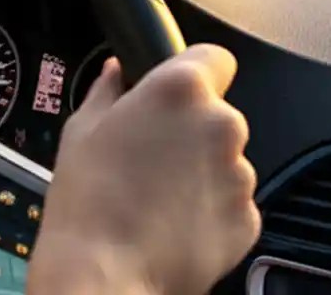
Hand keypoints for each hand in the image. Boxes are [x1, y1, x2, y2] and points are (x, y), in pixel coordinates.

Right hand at [27, 45, 259, 294]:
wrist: (106, 275)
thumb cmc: (88, 202)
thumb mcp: (81, 131)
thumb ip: (108, 91)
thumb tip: (116, 72)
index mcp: (181, 90)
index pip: (215, 57)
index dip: (195, 71)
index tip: (175, 92)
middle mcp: (221, 125)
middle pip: (217, 113)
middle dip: (191, 130)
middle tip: (150, 155)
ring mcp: (240, 174)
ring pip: (225, 160)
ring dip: (201, 171)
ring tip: (157, 197)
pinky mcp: (249, 218)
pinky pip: (232, 202)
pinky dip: (210, 210)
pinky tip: (172, 223)